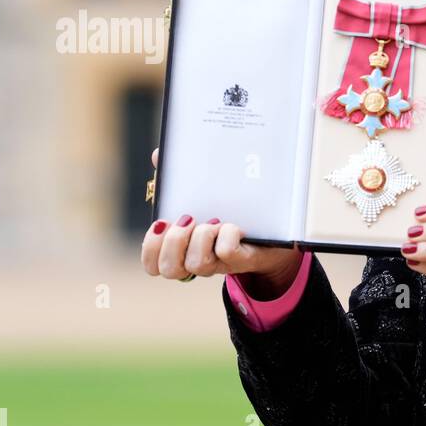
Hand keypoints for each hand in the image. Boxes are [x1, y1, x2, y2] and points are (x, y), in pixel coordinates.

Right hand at [141, 148, 302, 292]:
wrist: (275, 231)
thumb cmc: (232, 212)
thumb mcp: (203, 195)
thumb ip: (178, 178)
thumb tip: (159, 156)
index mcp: (183, 249)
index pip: (152, 265)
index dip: (150, 246)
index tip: (162, 222)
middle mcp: (198, 260)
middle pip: (169, 269)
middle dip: (173, 242)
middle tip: (188, 219)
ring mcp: (221, 262)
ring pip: (196, 264)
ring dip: (200, 238)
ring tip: (214, 220)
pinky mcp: (244, 258)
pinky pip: (226, 252)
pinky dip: (227, 235)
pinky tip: (234, 224)